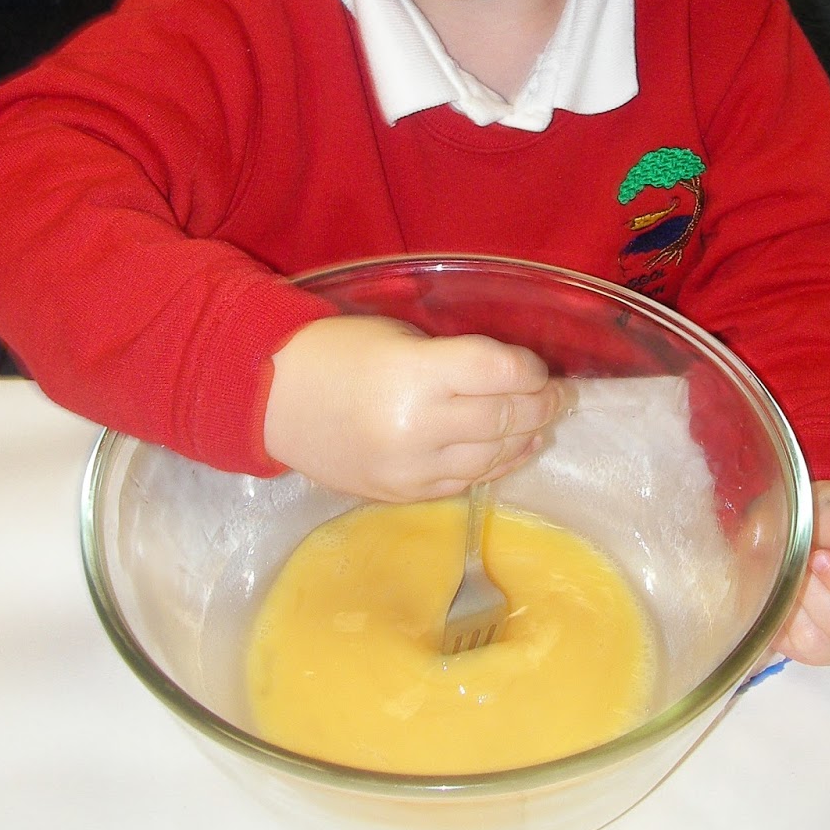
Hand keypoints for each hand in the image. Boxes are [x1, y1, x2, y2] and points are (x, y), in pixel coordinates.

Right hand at [262, 314, 568, 500]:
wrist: (271, 398)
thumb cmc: (335, 351)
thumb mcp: (397, 335)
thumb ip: (452, 358)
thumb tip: (509, 376)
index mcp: (415, 374)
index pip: (499, 374)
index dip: (530, 370)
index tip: (537, 366)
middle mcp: (419, 426)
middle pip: (504, 417)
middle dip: (541, 404)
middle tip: (559, 395)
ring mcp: (410, 468)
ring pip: (492, 457)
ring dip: (526, 438)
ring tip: (542, 424)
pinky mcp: (401, 494)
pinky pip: (465, 483)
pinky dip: (495, 466)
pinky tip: (511, 451)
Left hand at [773, 480, 829, 666]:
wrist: (813, 520)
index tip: (822, 555)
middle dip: (817, 587)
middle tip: (807, 556)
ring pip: (820, 640)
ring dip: (800, 598)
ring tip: (801, 569)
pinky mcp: (816, 652)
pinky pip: (796, 647)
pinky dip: (784, 614)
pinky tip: (791, 589)